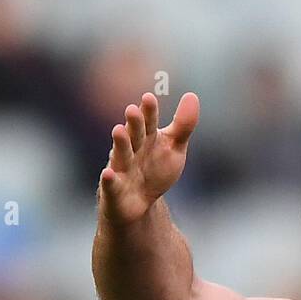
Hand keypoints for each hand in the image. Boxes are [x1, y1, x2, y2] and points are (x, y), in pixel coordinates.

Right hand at [98, 91, 199, 224]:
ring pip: (121, 154)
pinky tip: (108, 174)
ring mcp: (121, 169)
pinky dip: (108, 180)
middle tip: (133, 110)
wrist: (139, 204)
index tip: (149, 98)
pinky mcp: (114, 190)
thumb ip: (183, 125)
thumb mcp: (174, 148)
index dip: (149, 112)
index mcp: (146, 137)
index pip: (148, 122)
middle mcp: (132, 149)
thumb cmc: (155, 170)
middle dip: (134, 123)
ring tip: (119, 130)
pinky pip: (110, 184)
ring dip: (120, 143)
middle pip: (134, 135)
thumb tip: (192, 95)